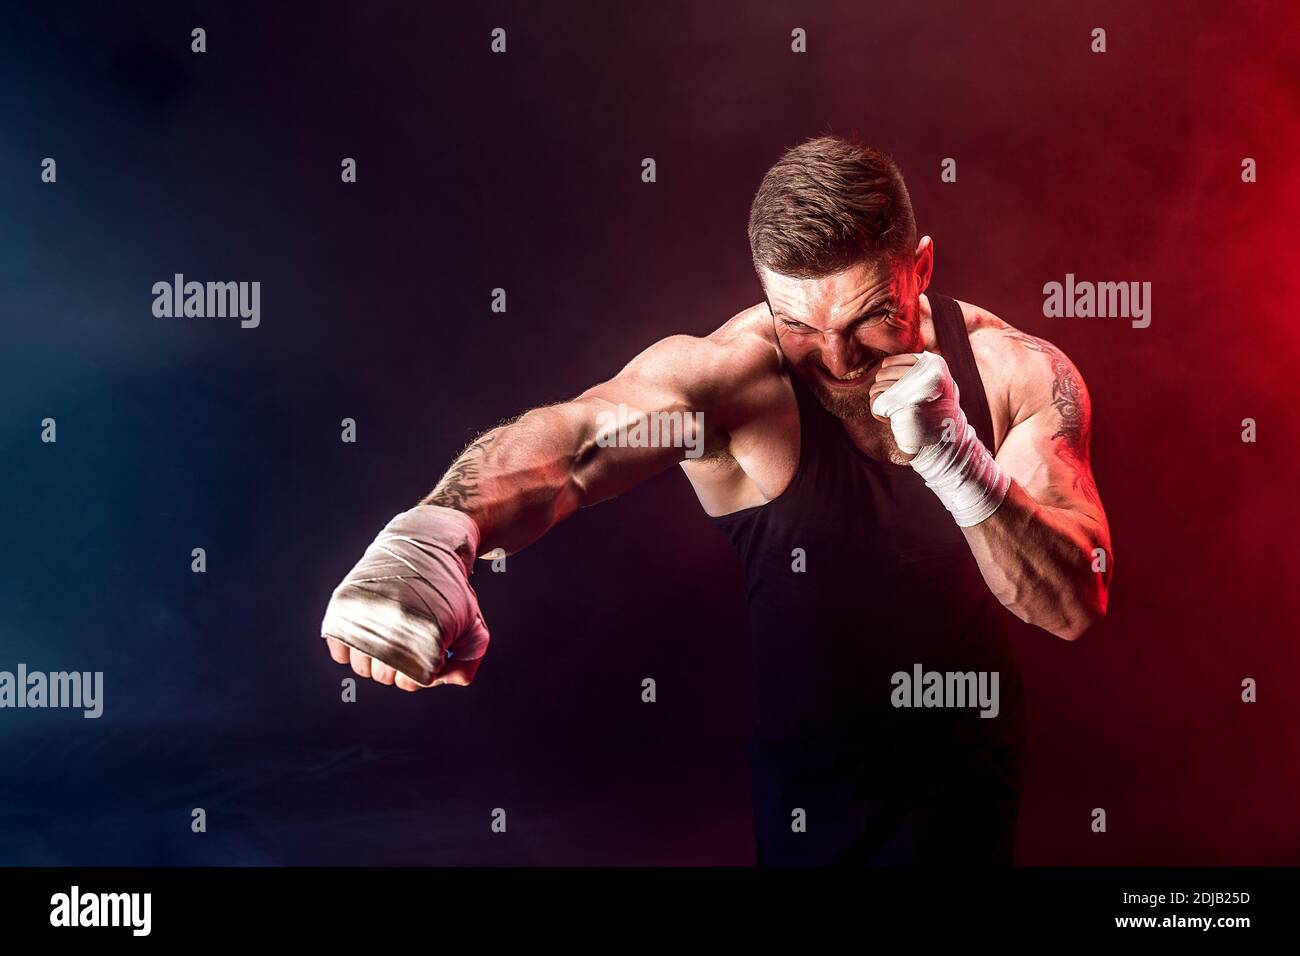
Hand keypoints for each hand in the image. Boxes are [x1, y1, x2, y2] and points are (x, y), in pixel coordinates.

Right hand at [320, 506, 491, 690]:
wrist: (428, 543)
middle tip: (406, 641)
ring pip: (361, 667)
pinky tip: (366, 634)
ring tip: (388, 636)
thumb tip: (437, 681)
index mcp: (428, 635)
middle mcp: (395, 626)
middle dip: (397, 666)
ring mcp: (368, 614)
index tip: (425, 650)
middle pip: (384, 677)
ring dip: (373, 659)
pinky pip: (338, 652)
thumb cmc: (451, 589)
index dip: (419, 671)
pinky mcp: (346, 603)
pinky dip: (348, 649)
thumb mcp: (473, 626)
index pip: (411, 682)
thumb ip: (466, 665)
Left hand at [868, 351, 962, 455]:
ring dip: (882, 404)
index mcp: (933, 363)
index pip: (888, 363)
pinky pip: (875, 403)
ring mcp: (915, 387)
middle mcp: (925, 371)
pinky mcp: (904, 405)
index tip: (906, 395)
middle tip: (901, 406)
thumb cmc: (935, 414)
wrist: (944, 444)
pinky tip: (896, 421)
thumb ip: (917, 369)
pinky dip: (879, 414)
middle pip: (880, 374)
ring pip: (876, 388)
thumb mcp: (935, 384)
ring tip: (901, 413)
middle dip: (884, 392)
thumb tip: (886, 363)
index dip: (889, 381)